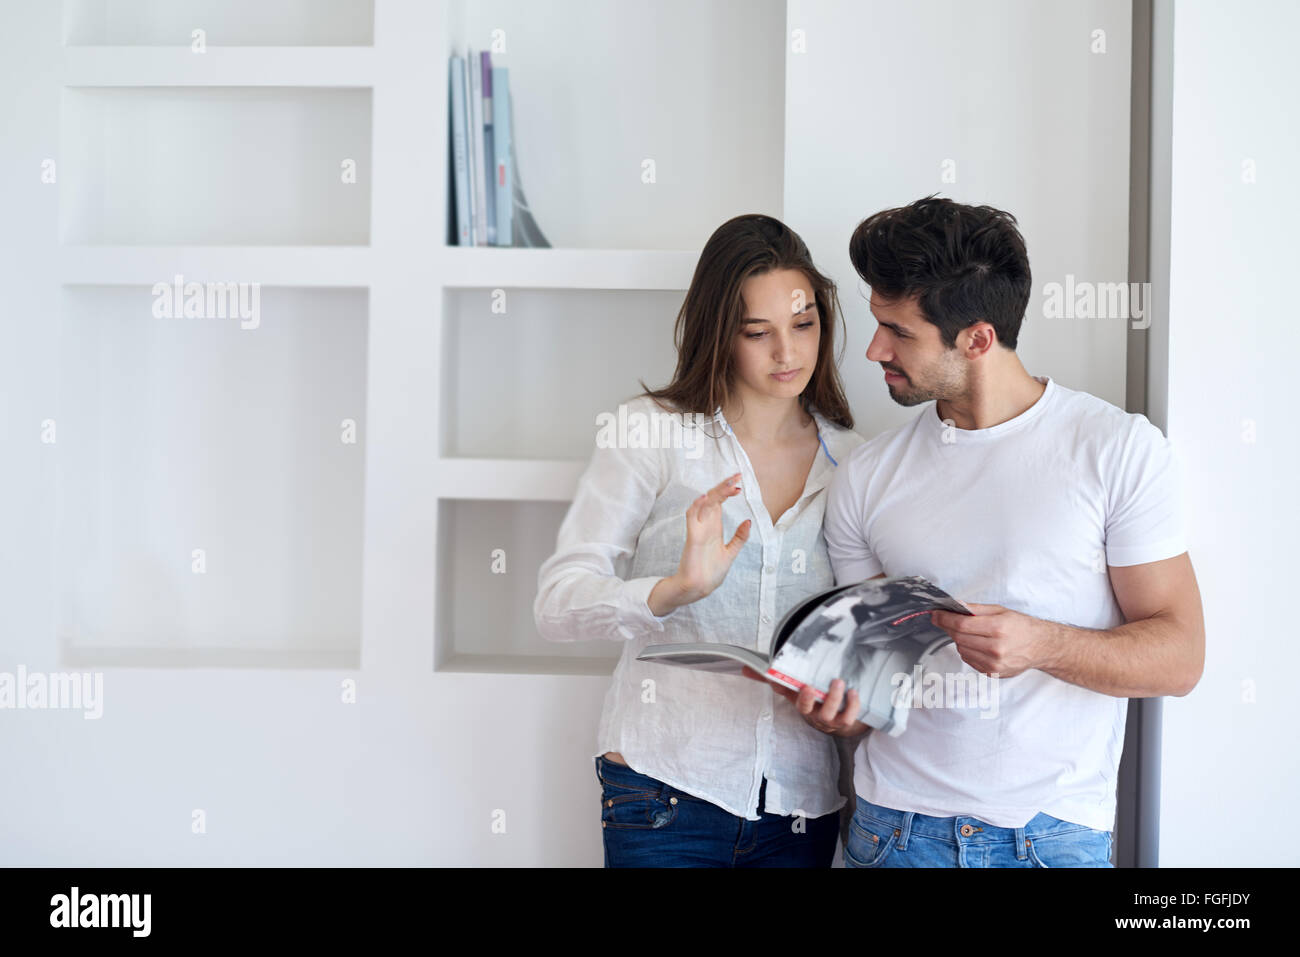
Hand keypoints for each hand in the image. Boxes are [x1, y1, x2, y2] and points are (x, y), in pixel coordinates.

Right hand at [665, 473, 751, 603]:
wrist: (699, 588)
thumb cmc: (711, 572)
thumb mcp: (730, 553)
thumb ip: (739, 538)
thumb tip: (749, 521)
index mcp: (714, 527)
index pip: (719, 502)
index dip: (727, 490)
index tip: (739, 480)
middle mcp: (705, 525)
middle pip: (713, 499)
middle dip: (724, 487)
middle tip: (737, 476)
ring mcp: (698, 530)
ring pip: (704, 504)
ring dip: (716, 493)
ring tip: (730, 484)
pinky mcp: (693, 538)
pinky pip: (692, 518)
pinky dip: (697, 506)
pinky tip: (705, 498)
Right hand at [741, 669, 869, 737]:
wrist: (836, 718)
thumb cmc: (812, 699)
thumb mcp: (793, 688)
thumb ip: (773, 678)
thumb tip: (745, 668)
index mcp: (800, 704)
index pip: (794, 700)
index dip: (798, 695)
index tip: (802, 685)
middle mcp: (814, 714)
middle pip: (810, 710)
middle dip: (813, 698)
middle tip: (823, 683)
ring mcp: (830, 719)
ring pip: (832, 715)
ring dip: (836, 700)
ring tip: (840, 683)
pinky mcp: (845, 721)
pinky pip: (849, 718)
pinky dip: (853, 706)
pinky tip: (854, 693)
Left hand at [929, 603, 1053, 678]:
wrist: (1040, 647)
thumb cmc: (1021, 627)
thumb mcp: (1000, 610)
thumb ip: (976, 609)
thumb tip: (955, 606)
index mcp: (998, 629)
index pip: (961, 624)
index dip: (945, 619)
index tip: (936, 615)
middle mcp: (996, 648)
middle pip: (959, 637)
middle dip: (949, 628)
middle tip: (946, 621)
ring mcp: (994, 663)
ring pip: (962, 650)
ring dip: (959, 640)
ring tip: (971, 633)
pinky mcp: (992, 673)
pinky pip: (969, 660)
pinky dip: (968, 650)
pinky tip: (977, 644)